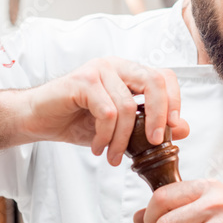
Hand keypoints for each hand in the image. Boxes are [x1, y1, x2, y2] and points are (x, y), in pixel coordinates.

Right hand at [19, 57, 189, 165]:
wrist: (37, 119)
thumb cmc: (77, 121)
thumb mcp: (120, 128)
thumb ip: (150, 125)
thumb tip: (185, 129)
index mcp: (128, 72)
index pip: (163, 76)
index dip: (174, 100)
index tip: (174, 128)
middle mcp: (116, 66)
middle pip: (154, 82)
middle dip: (160, 116)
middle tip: (156, 143)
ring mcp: (98, 70)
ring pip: (128, 106)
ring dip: (123, 139)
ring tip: (113, 156)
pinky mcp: (82, 81)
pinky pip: (107, 112)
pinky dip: (105, 136)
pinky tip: (97, 147)